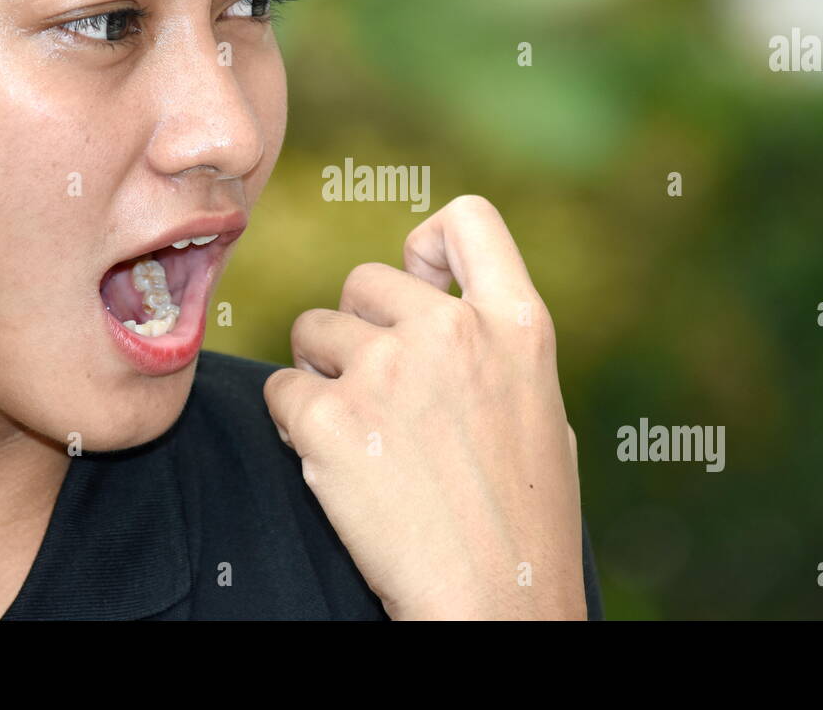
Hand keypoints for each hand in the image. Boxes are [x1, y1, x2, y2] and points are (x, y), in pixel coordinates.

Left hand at [264, 195, 585, 619]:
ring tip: (355, 431)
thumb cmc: (523, 523)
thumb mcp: (540, 408)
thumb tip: (437, 308)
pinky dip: (293, 422)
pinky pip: (281, 390)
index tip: (417, 277)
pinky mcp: (329, 418)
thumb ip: (491, 347)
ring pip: (312, 329)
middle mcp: (450, 331)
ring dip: (320, 371)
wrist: (492, 605)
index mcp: (517, 324)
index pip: (468, 218)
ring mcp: (386, 370)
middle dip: (358, 324)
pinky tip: (329, 461)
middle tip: (372, 386)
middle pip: (365, 277)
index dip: (428, 239)